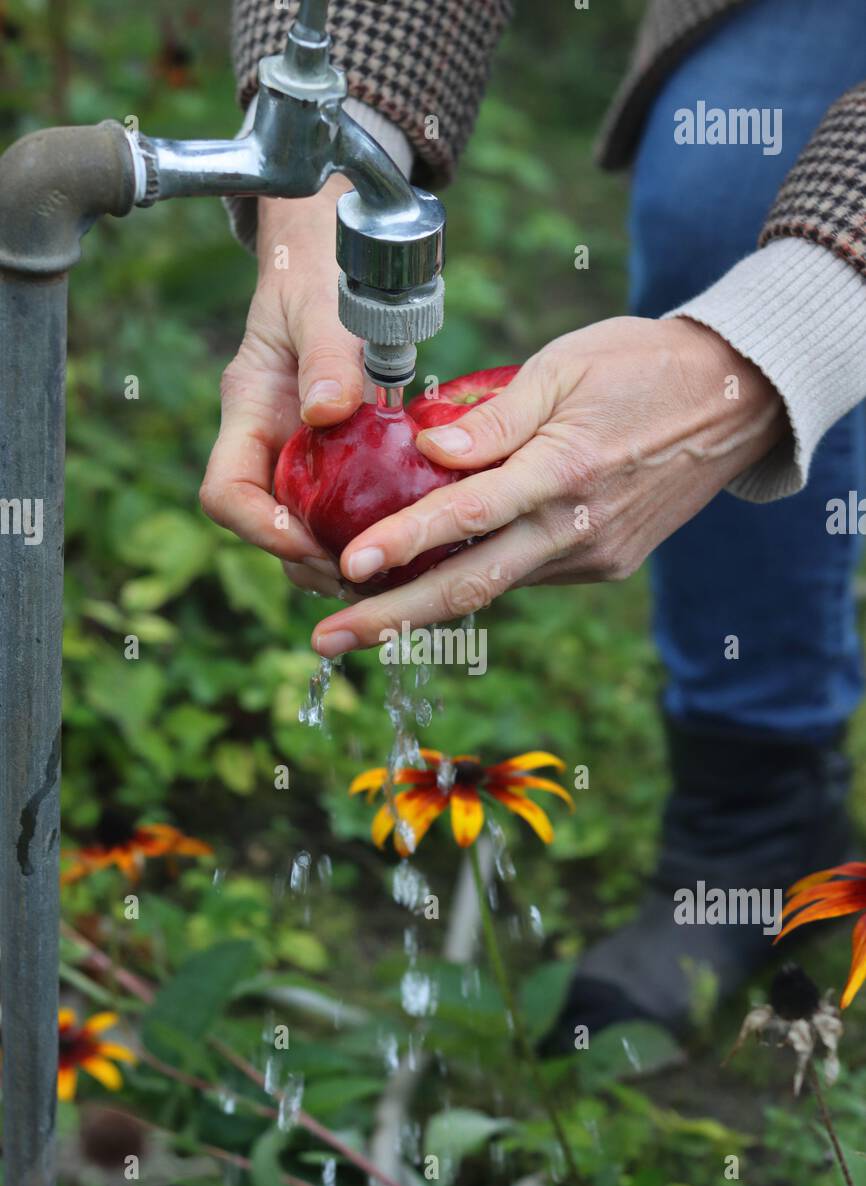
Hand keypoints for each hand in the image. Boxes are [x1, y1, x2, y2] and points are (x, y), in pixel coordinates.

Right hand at [199, 179, 362, 597]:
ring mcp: (298, 450)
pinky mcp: (333, 454)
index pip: (225, 494)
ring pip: (301, 526)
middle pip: (264, 526)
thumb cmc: (322, 271)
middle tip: (365, 574)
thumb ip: (329, 357)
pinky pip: (338, 507)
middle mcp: (267, 440)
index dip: (261, 530)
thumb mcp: (326, 306)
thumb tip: (326, 412)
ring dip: (337, 555)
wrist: (333, 250)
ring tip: (389, 569)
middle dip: (306, 559)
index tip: (312, 542)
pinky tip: (404, 536)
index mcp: (249, 411)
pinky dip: (363, 529)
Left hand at [310, 316, 784, 655]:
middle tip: (325, 641)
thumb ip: (495, 415)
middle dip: (391, 620)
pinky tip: (425, 582)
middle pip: (470, 587)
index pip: (469, 516)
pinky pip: (524, 573)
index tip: (347, 567)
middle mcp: (576, 529)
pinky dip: (473, 578)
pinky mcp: (601, 565)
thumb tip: (430, 452)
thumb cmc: (642, 366)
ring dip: (423, 605)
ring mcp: (591, 557)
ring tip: (354, 616)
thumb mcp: (566, 365)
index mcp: (565, 470)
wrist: (736, 404)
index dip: (405, 545)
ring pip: (494, 587)